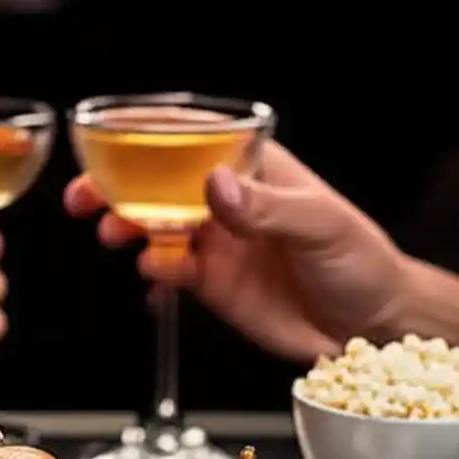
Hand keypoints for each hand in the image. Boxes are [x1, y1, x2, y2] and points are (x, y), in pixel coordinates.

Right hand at [65, 142, 458, 362]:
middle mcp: (227, 199)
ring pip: (152, 223)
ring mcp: (216, 241)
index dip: (149, 129)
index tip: (111, 131)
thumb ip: (266, 207)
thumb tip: (216, 186)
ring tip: (115, 235)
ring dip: (125, 225)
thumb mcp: (320, 225)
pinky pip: (166, 271)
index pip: (193, 135)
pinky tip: (153, 272)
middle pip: (156, 179)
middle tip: (85, 194)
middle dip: (115, 182)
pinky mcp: (210, 284)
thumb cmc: (362, 261)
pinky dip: (151, 270)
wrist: (373, 329)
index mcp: (253, 167)